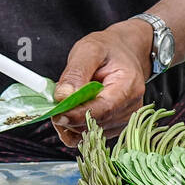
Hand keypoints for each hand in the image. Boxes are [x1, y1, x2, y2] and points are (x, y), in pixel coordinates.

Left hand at [50, 19, 152, 148]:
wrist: (124, 53)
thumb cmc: (109, 49)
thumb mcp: (89, 49)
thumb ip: (76, 72)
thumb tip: (63, 96)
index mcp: (129, 86)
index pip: (103, 109)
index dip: (78, 115)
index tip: (57, 114)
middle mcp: (130, 107)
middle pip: (95, 124)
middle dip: (70, 118)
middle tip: (54, 105)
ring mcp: (124, 120)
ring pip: (91, 133)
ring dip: (72, 123)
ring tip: (66, 103)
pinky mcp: (115, 127)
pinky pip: (91, 135)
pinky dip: (76, 127)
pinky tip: (71, 113)